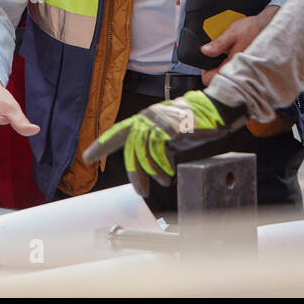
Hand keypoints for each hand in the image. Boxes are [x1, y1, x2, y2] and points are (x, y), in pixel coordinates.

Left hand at [81, 91, 241, 196]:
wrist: (216, 112)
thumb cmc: (196, 123)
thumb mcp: (172, 135)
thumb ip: (158, 144)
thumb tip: (151, 163)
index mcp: (146, 118)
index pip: (118, 132)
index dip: (101, 145)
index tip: (87, 157)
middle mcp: (147, 117)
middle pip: (130, 148)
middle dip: (135, 173)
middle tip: (141, 191)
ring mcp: (157, 121)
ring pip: (143, 153)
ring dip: (153, 173)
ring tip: (162, 182)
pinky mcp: (167, 127)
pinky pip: (158, 153)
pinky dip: (163, 167)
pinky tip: (170, 173)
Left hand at [200, 5, 278, 82]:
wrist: (266, 26)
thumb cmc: (251, 29)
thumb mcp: (231, 34)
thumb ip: (218, 44)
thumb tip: (205, 51)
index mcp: (233, 63)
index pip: (213, 78)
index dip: (205, 73)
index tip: (205, 66)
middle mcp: (240, 69)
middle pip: (221, 79)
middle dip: (214, 71)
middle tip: (213, 60)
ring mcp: (245, 69)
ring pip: (228, 76)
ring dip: (222, 69)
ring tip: (222, 58)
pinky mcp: (249, 66)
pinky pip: (236, 71)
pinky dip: (231, 66)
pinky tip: (231, 57)